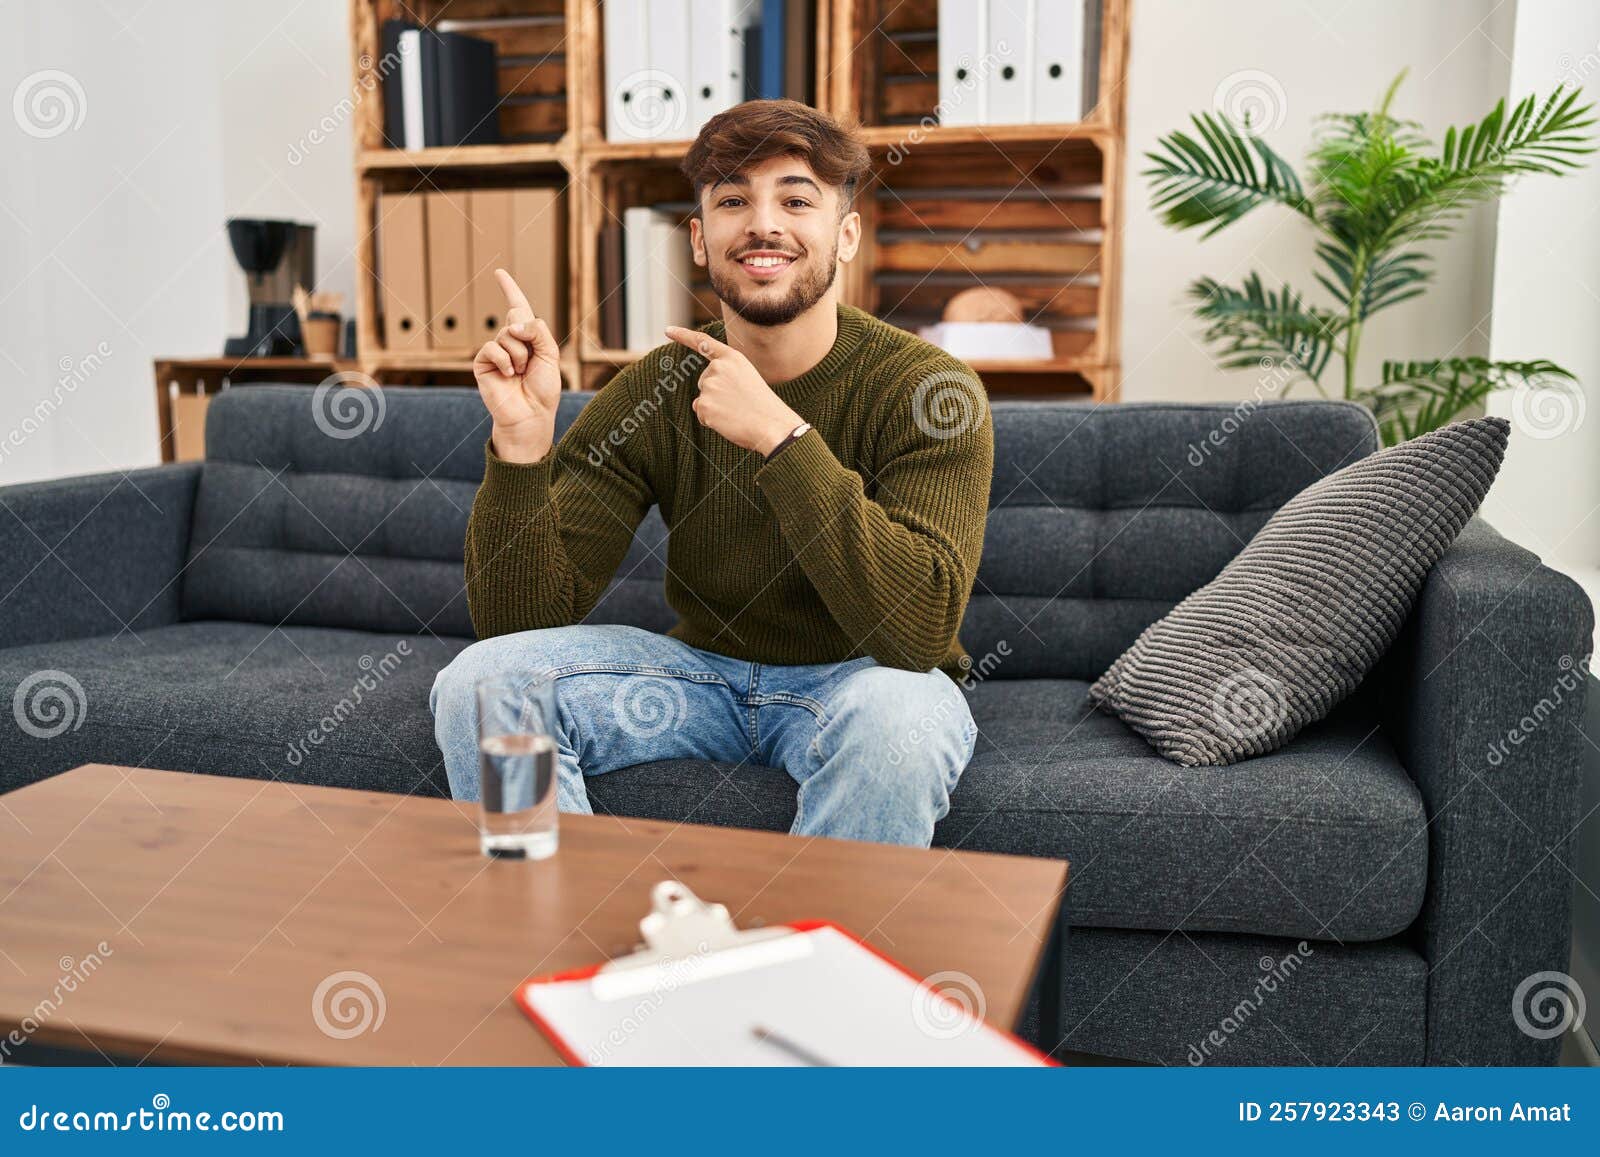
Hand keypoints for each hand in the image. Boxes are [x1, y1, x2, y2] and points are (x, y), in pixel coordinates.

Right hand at [473, 269, 561, 462]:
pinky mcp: (483, 363)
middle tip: (530, 364)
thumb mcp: (550, 355)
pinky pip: (492, 347)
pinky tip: (509, 375)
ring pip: (506, 335)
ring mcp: (495, 352)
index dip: (509, 290)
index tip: (499, 273)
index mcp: (528, 339)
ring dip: (519, 355)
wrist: (531, 416)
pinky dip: (504, 360)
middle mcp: (510, 342)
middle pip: (516, 320)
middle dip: (528, 338)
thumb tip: (513, 321)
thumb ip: (537, 331)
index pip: (518, 308)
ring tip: (520, 373)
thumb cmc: (543, 389)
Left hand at [664, 326, 801, 455]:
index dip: (683, 335)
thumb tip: (697, 403)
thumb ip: (723, 382)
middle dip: (715, 394)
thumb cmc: (763, 407)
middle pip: (703, 382)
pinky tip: (729, 421)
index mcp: (732, 358)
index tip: (668, 330)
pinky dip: (712, 422)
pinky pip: (702, 415)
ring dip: (715, 409)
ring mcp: (709, 385)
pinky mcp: (704, 404)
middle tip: (739, 403)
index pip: (703, 343)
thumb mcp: (747, 381)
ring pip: (703, 400)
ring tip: (737, 412)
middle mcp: (718, 367)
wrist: (772, 425)